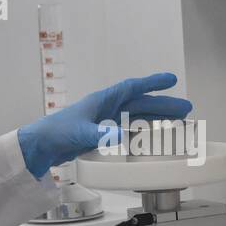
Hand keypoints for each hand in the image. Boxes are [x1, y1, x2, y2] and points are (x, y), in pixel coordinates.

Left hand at [17, 72, 190, 178]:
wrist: (40, 146)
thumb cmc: (56, 133)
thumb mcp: (80, 133)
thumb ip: (101, 134)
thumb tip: (121, 135)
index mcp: (102, 101)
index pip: (133, 88)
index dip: (153, 83)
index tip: (171, 79)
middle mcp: (106, 109)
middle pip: (141, 104)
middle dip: (164, 106)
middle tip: (185, 109)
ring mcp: (104, 122)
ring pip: (138, 118)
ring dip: (157, 120)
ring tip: (177, 124)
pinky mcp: (102, 135)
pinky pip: (129, 131)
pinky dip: (143, 133)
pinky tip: (153, 139)